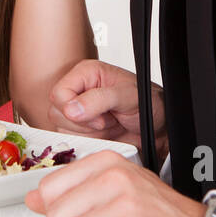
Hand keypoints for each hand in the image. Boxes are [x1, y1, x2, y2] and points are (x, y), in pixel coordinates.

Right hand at [47, 59, 164, 154]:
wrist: (159, 128)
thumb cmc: (149, 104)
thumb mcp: (129, 96)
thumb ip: (99, 99)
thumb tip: (72, 109)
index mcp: (86, 74)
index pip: (59, 93)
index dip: (75, 109)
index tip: (100, 115)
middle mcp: (78, 91)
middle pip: (56, 112)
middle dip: (84, 124)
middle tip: (108, 120)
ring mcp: (78, 112)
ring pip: (61, 129)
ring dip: (89, 134)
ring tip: (110, 125)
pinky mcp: (81, 131)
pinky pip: (71, 141)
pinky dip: (90, 142)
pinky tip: (106, 135)